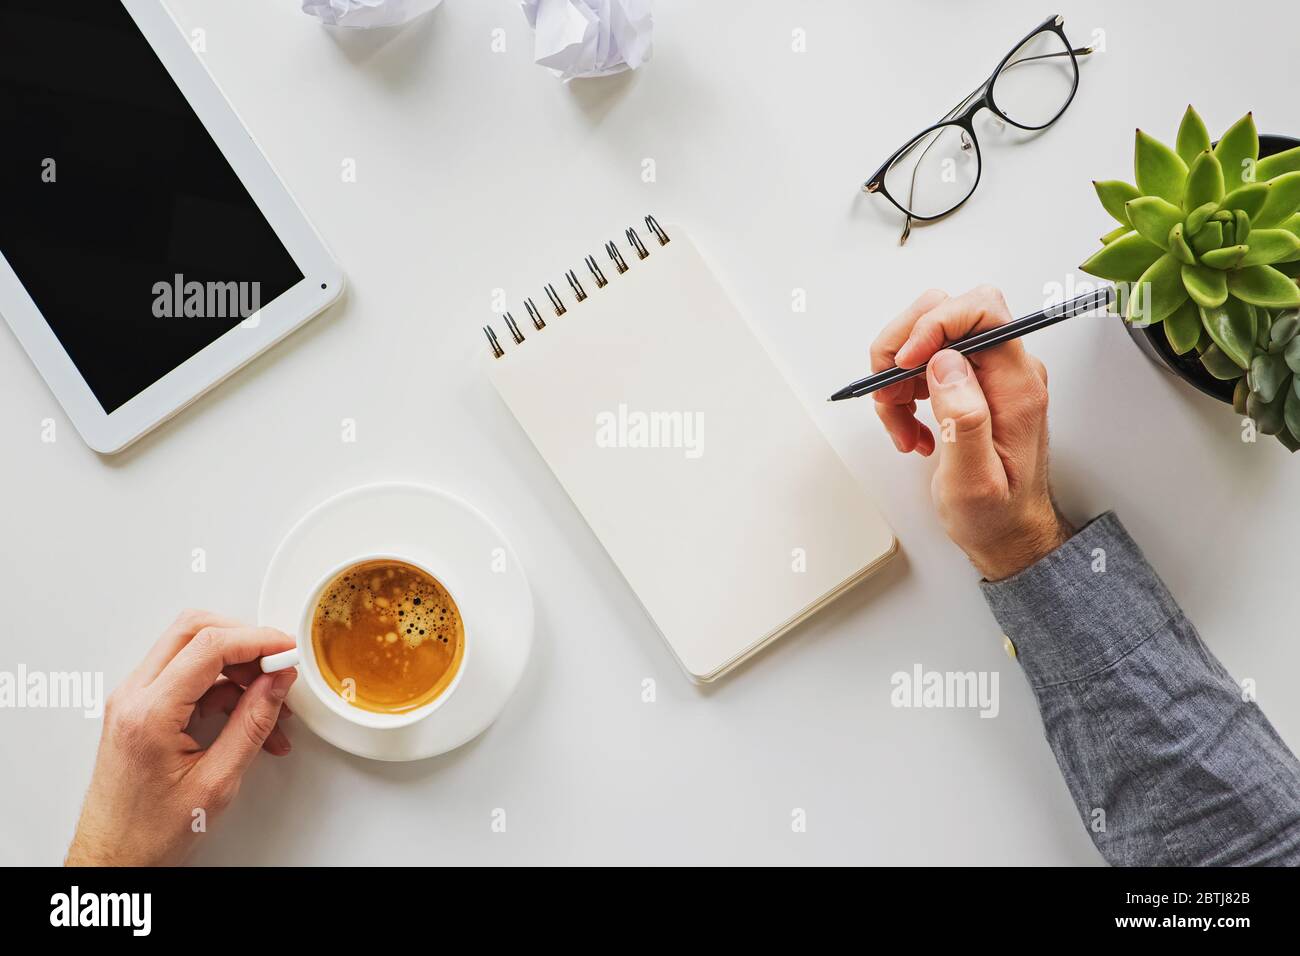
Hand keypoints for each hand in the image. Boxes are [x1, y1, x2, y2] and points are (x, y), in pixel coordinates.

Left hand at [66, 611, 296, 865]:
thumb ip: (252, 724)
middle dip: (244, 640)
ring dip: (236, 667)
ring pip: (191, 648)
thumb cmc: (150, 833)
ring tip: (268, 704)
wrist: (114, 858)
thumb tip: (277, 682)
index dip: (257, 640)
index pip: (208, 646)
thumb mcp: (217, 782)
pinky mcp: (139, 708)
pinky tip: (247, 716)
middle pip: (194, 630)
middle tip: (277, 664)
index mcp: (149, 714)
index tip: (287, 650)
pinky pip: (186, 675)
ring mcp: (132, 699)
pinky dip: (222, 686)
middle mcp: (133, 697)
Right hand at [871, 286, 1073, 580]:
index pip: (981, 311)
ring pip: (928, 338)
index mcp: (1017, 385)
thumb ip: (964, 418)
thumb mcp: (974, 482)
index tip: (903, 362)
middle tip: (888, 394)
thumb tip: (946, 362)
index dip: (934, 323)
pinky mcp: (969, 384)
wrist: (1009, 534)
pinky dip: (903, 392)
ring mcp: (987, 375)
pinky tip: (910, 428)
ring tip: (899, 425)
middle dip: (904, 348)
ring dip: (897, 377)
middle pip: (947, 312)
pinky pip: (925, 365)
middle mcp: (1006, 370)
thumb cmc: (997, 515)